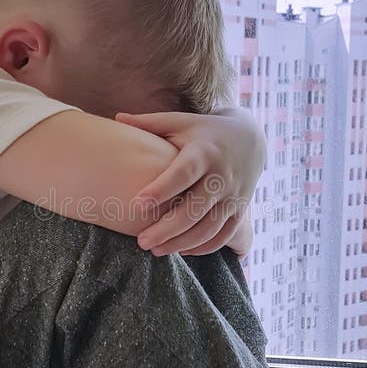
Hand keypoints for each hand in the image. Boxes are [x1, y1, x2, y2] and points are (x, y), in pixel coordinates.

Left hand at [115, 108, 265, 255]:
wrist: (249, 139)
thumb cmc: (204, 131)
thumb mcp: (181, 123)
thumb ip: (150, 123)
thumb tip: (117, 117)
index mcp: (204, 152)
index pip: (183, 173)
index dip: (162, 189)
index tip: (137, 203)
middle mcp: (222, 176)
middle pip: (195, 209)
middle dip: (167, 229)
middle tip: (141, 241)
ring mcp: (233, 196)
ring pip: (208, 228)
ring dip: (182, 243)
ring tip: (155, 250)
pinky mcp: (239, 211)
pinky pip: (223, 236)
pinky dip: (202, 248)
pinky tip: (179, 250)